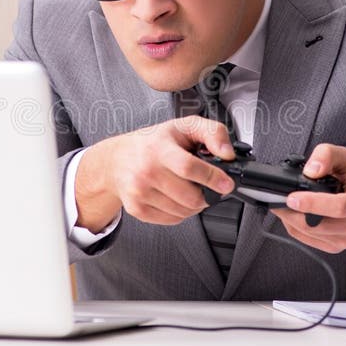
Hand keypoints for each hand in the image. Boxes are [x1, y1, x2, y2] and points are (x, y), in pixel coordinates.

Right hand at [75, 116, 237, 231]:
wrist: (117, 160)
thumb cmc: (152, 143)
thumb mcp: (183, 126)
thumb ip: (212, 132)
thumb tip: (227, 154)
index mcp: (158, 148)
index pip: (189, 167)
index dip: (212, 177)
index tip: (226, 184)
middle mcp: (146, 171)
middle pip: (190, 196)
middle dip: (206, 194)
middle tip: (207, 185)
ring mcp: (140, 193)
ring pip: (184, 211)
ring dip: (195, 204)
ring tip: (188, 187)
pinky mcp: (137, 209)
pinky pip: (172, 219)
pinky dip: (181, 211)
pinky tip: (175, 196)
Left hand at [271, 143, 345, 257]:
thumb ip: (327, 155)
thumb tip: (310, 170)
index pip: (337, 207)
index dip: (312, 204)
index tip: (291, 198)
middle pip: (317, 224)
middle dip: (290, 212)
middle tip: (274, 198)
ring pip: (309, 234)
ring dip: (290, 219)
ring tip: (281, 204)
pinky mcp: (337, 246)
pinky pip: (308, 240)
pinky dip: (295, 227)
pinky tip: (292, 214)